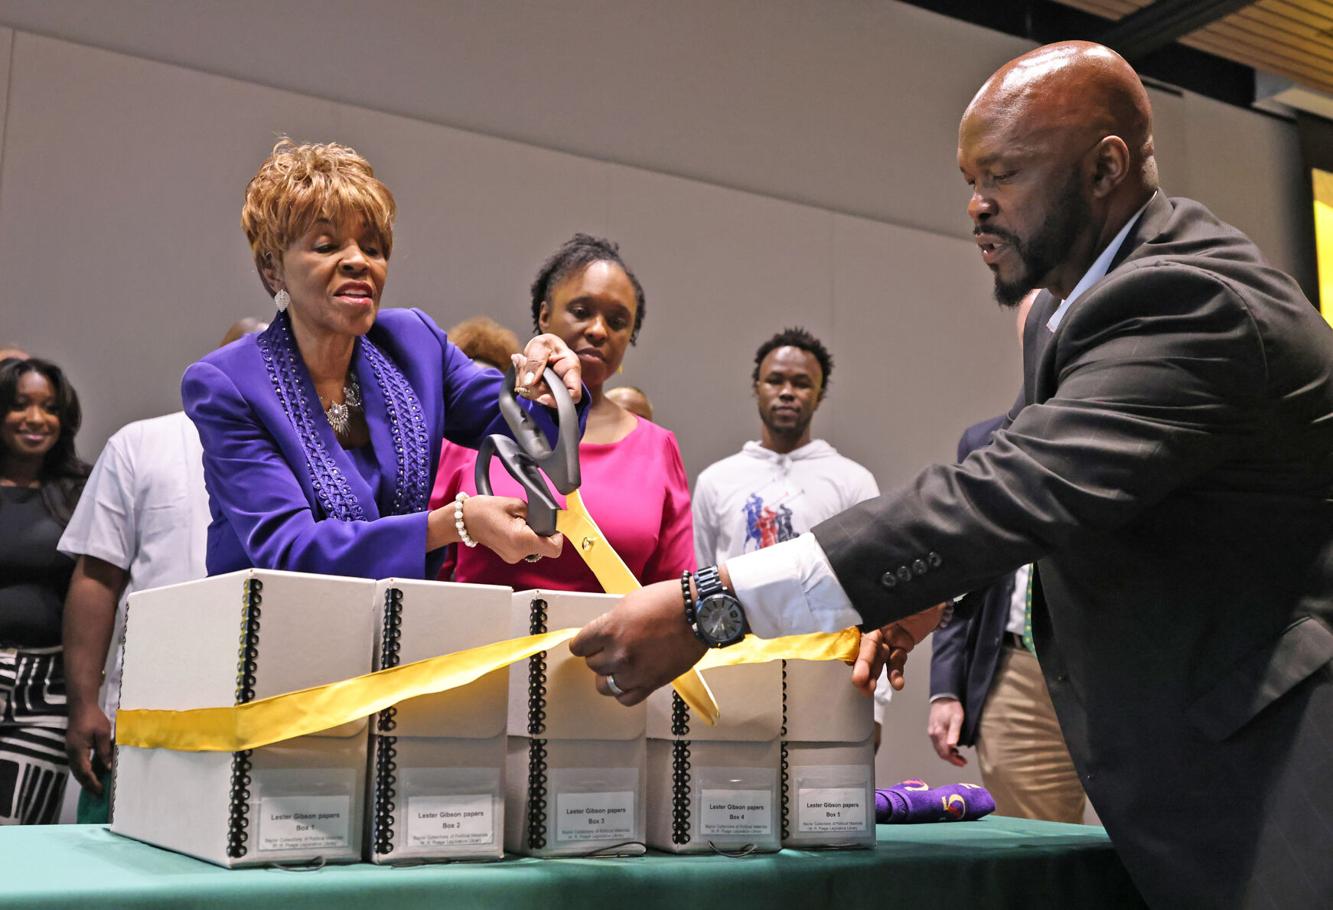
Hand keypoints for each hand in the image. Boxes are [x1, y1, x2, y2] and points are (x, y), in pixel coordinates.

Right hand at [66, 703, 112, 793]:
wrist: (81, 705)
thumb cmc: (93, 718)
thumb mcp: (103, 734)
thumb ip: (104, 751)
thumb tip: (107, 767)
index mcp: (78, 750)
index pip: (85, 772)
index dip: (93, 782)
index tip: (101, 791)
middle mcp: (71, 752)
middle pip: (78, 774)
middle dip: (88, 784)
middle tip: (98, 794)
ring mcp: (70, 750)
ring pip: (76, 769)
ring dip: (85, 779)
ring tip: (95, 788)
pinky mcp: (72, 747)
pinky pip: (77, 764)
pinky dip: (83, 771)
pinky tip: (91, 774)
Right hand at [463, 494, 563, 562]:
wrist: (465, 520)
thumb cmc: (485, 510)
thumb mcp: (516, 504)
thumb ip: (536, 513)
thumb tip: (549, 518)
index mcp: (521, 540)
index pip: (554, 548)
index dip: (558, 536)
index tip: (554, 526)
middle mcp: (518, 553)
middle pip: (546, 547)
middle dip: (544, 532)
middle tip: (530, 519)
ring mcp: (513, 557)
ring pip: (537, 547)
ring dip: (534, 535)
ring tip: (519, 522)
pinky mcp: (510, 557)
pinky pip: (527, 548)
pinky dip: (526, 538)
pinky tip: (514, 528)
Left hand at [513, 334, 581, 405]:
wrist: (539, 345)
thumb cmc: (545, 342)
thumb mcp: (539, 344)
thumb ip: (535, 361)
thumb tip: (529, 382)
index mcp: (570, 368)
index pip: (574, 394)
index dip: (558, 400)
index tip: (541, 398)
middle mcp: (564, 382)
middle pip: (551, 398)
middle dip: (533, 387)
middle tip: (524, 367)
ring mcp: (552, 389)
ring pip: (536, 397)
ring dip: (524, 382)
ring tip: (523, 362)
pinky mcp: (541, 391)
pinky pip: (527, 393)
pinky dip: (521, 382)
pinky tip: (522, 369)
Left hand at [570, 580, 707, 705]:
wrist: (699, 614)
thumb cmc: (668, 602)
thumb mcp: (630, 602)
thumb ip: (611, 622)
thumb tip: (602, 636)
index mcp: (610, 629)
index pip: (579, 646)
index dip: (585, 643)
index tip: (590, 643)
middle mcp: (618, 653)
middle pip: (592, 665)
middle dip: (600, 656)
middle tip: (613, 648)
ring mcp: (634, 672)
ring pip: (604, 685)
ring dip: (610, 675)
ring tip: (621, 666)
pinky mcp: (651, 684)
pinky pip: (625, 698)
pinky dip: (624, 692)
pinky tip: (630, 680)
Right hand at [851, 602, 947, 694]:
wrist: (938, 596)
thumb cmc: (915, 590)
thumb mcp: (895, 596)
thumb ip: (883, 604)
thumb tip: (866, 604)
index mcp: (870, 611)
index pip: (856, 630)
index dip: (850, 646)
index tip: (848, 659)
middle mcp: (876, 626)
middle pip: (866, 648)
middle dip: (862, 665)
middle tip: (859, 680)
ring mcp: (888, 638)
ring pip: (878, 659)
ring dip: (873, 675)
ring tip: (869, 690)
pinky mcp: (901, 646)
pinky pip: (897, 662)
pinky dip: (896, 673)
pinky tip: (897, 683)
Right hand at [927, 697, 967, 766]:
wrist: (943, 696)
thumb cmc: (951, 706)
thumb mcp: (957, 718)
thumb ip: (954, 732)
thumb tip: (952, 746)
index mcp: (938, 732)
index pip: (945, 752)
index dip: (954, 760)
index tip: (962, 763)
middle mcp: (933, 733)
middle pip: (941, 752)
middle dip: (951, 759)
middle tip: (962, 761)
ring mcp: (932, 731)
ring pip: (939, 748)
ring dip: (948, 754)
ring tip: (958, 755)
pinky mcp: (933, 729)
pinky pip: (937, 743)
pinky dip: (944, 748)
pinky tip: (952, 747)